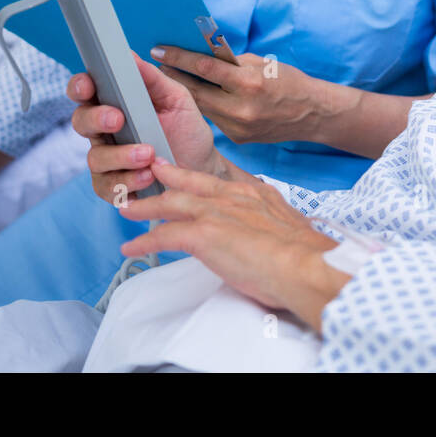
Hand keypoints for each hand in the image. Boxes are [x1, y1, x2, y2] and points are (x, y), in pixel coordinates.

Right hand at [68, 52, 222, 203]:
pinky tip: (148, 176)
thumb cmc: (186, 129)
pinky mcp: (114, 187)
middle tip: (119, 119)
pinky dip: (127, 181)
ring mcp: (107, 161)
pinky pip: (107, 186)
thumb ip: (153, 79)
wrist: (202, 166)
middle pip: (81, 122)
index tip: (88, 86)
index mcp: (114, 104)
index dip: (80, 86)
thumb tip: (129, 55)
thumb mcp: (176, 98)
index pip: (85, 92)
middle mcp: (104, 132)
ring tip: (149, 154)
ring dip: (120, 155)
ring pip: (95, 157)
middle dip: (96, 118)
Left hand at [119, 160, 348, 331]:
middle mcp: (233, 197)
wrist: (307, 264)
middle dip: (166, 177)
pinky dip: (145, 241)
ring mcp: (216, 213)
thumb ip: (273, 225)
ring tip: (127, 208)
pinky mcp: (204, 235)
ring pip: (170, 203)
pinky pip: (164, 236)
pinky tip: (131, 247)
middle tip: (150, 172)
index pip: (219, 181)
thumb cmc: (306, 254)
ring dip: (146, 206)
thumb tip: (270, 237)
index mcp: (255, 194)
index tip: (185, 173)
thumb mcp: (290, 227)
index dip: (199, 176)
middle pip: (190, 183)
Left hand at [150, 47, 322, 143]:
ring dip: (187, 92)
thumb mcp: (262, 64)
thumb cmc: (288, 82)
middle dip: (174, 76)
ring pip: (202, 106)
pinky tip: (198, 97)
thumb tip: (201, 55)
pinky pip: (214, 118)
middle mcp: (241, 108)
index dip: (178, 58)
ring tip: (173, 78)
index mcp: (249, 83)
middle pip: (196, 91)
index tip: (159, 50)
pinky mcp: (238, 138)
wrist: (311, 114)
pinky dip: (207, 106)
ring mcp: (238, 127)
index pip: (204, 68)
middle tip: (157, 64)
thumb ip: (232, 62)